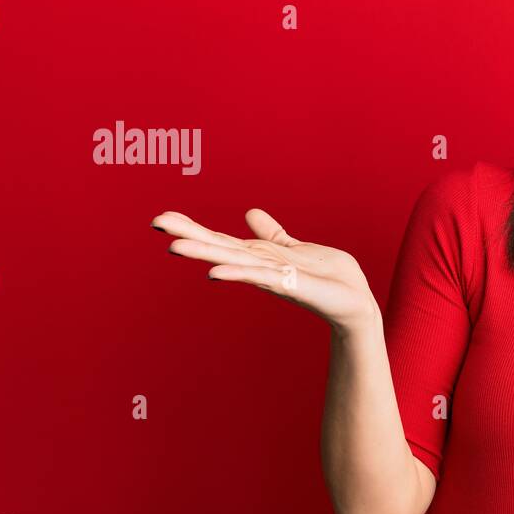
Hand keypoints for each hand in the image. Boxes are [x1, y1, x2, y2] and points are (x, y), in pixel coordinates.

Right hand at [151, 208, 379, 332]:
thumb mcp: (296, 247)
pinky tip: (216, 274)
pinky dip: (239, 275)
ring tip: (176, 247)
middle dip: (190, 236)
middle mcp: (261, 268)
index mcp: (260, 257)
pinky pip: (262, 278)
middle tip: (157, 222)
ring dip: (206, 255)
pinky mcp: (293, 287)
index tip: (162, 218)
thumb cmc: (328, 277)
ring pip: (234, 263)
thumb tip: (249, 212)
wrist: (355, 301)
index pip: (221, 240)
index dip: (193, 228)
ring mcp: (274, 278)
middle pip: (220, 249)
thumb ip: (272, 233)